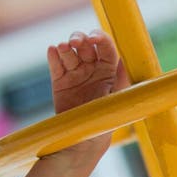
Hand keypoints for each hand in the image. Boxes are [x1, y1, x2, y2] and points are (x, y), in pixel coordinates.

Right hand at [46, 30, 129, 158]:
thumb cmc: (107, 119)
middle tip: (75, 42)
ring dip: (66, 46)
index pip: (106, 48)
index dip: (100, 38)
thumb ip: (121, 78)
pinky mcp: (60, 81)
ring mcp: (75, 74)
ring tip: (63, 48)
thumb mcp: (118, 98)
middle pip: (85, 46)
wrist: (86, 138)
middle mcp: (92, 69)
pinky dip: (54, 56)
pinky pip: (56, 65)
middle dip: (80, 39)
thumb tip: (124, 60)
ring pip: (69, 53)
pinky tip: (53, 51)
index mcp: (109, 70)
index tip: (94, 38)